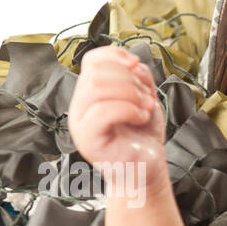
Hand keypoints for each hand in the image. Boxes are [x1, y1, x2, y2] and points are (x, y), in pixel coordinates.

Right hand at [66, 45, 168, 198]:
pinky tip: (142, 117)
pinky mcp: (88, 139)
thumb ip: (137, 77)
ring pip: (97, 87)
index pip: (92, 60)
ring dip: (130, 93)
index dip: (114, 55)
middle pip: (95, 72)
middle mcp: (80, 106)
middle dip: (128, 79)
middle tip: (146, 96)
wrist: (145, 169)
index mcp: (90, 94)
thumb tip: (133, 62)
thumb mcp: (143, 98)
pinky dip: (129, 109)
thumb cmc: (142, 137)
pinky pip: (103, 111)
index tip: (136, 64)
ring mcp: (81, 123)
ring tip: (146, 106)